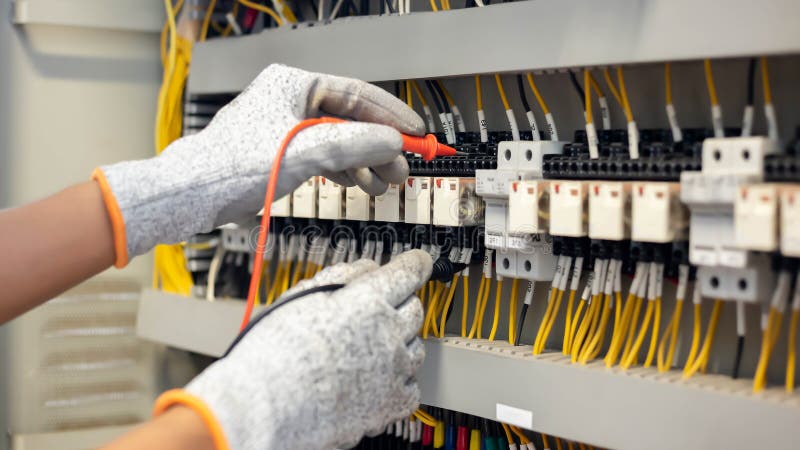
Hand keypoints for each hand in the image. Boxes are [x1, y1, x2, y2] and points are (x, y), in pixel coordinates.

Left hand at [93, 64, 423, 266]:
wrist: (193, 194)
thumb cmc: (234, 165)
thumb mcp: (305, 152)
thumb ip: (354, 144)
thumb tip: (393, 142)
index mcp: (295, 84)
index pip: (358, 94)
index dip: (391, 115)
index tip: (416, 134)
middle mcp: (292, 100)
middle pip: (352, 119)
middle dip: (379, 146)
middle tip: (401, 169)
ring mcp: (287, 125)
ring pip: (340, 139)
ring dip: (364, 161)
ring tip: (382, 183)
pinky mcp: (282, 150)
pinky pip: (325, 154)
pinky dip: (344, 168)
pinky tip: (358, 182)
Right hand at [154, 250, 431, 449]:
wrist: (264, 404)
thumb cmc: (273, 351)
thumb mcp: (303, 296)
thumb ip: (342, 276)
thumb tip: (368, 269)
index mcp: (366, 300)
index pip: (409, 272)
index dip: (415, 264)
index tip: (419, 263)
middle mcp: (387, 332)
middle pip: (415, 309)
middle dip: (400, 306)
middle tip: (376, 313)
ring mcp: (393, 370)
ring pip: (417, 348)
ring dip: (400, 344)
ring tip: (367, 352)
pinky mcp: (390, 404)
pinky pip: (412, 388)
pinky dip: (400, 382)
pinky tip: (377, 381)